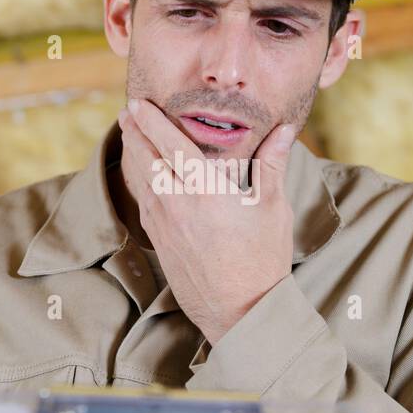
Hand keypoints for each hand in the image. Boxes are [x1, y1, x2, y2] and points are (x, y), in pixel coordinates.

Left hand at [118, 98, 295, 344]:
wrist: (241, 310)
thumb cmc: (262, 259)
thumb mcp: (273, 207)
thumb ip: (272, 164)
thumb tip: (285, 129)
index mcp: (204, 189)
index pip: (169, 143)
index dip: (151, 120)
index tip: (138, 103)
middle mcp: (177, 203)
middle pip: (145, 157)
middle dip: (134, 131)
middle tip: (126, 111)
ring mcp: (164, 224)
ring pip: (141, 179)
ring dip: (133, 153)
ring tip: (128, 134)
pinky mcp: (160, 241)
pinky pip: (144, 202)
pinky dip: (139, 180)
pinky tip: (141, 175)